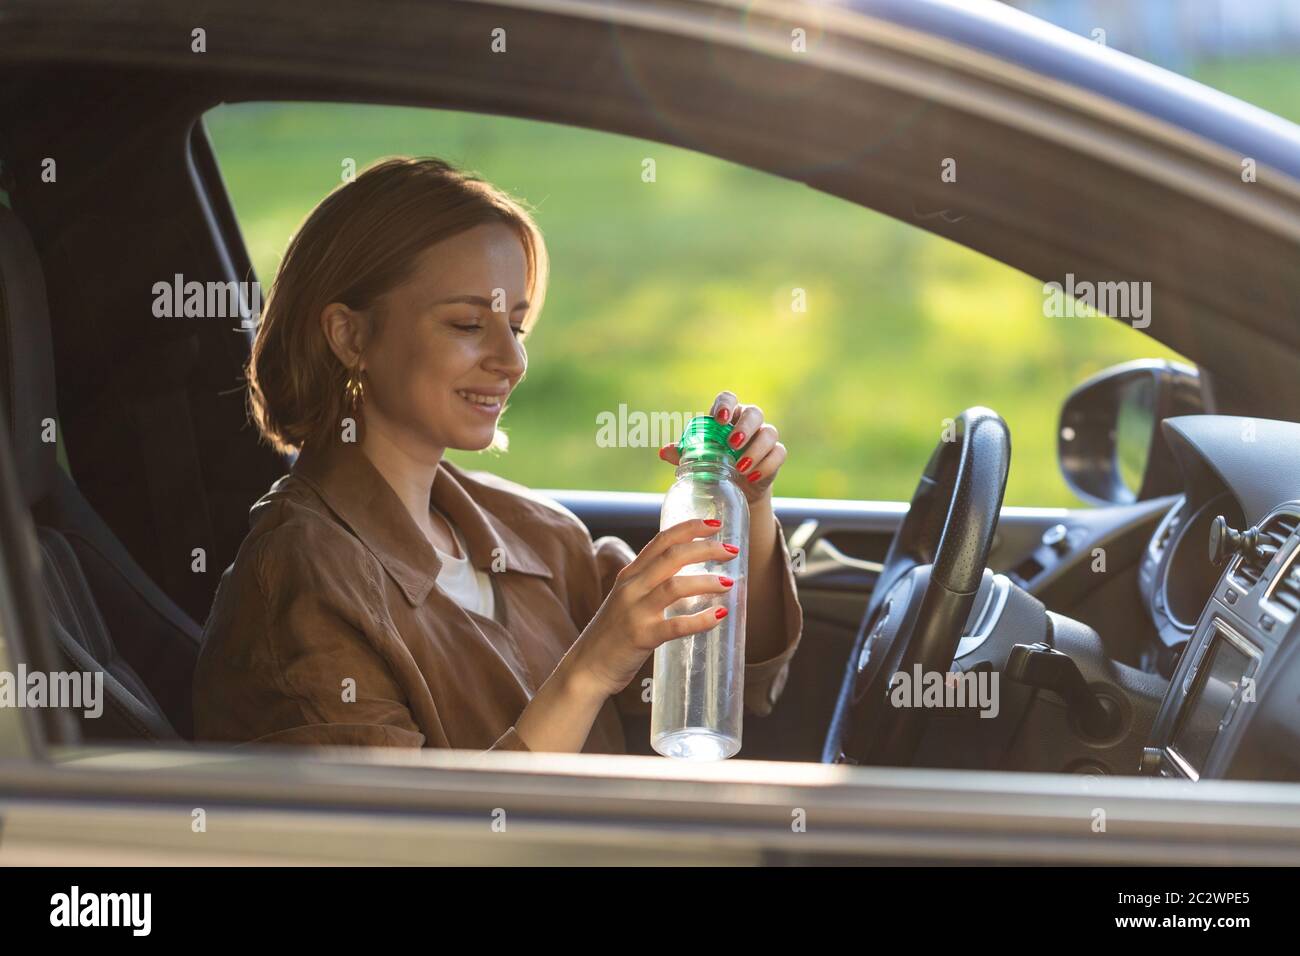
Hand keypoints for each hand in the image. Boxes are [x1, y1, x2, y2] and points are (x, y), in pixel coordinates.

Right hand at [566, 517, 742, 700]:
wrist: (586, 668)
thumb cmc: (612, 635)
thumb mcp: (626, 600)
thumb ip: (650, 586)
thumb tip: (689, 579)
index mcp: (630, 575)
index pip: (661, 540)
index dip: (690, 528)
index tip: (715, 523)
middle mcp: (631, 587)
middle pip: (672, 556)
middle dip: (706, 549)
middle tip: (732, 551)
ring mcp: (635, 611)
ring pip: (676, 586)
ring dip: (706, 581)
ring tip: (729, 583)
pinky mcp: (641, 637)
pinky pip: (676, 625)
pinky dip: (701, 619)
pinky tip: (719, 615)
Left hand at [659, 390, 787, 505]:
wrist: (736, 488)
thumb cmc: (714, 465)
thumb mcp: (698, 460)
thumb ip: (683, 454)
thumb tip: (664, 451)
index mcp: (728, 416)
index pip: (729, 399)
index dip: (726, 405)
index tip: (720, 419)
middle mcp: (749, 423)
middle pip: (754, 413)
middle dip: (744, 427)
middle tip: (732, 444)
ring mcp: (765, 437)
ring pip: (769, 433)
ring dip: (755, 450)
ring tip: (740, 467)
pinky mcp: (776, 455)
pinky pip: (778, 454)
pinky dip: (766, 465)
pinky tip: (752, 477)